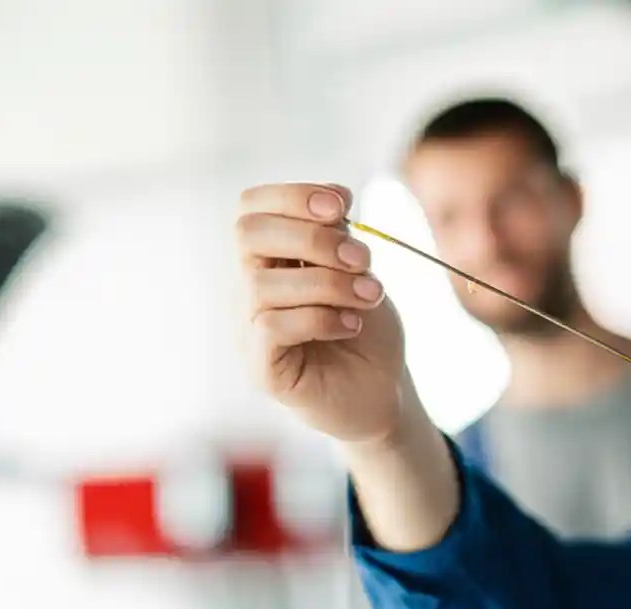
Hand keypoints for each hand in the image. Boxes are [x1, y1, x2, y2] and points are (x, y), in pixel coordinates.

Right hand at [236, 182, 407, 442]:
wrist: (382, 392)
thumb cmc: (366, 329)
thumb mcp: (359, 272)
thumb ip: (340, 237)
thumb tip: (335, 203)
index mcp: (270, 259)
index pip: (251, 208)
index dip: (293, 195)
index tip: (344, 205)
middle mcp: (249, 289)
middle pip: (248, 234)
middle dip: (312, 236)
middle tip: (362, 257)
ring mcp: (249, 330)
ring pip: (262, 284)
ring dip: (328, 283)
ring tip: (369, 296)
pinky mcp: (262, 369)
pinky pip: (271, 328)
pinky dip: (321, 318)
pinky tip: (352, 325)